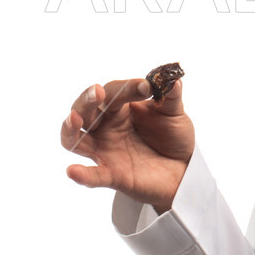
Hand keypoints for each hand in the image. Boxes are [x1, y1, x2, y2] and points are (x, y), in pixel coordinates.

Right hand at [60, 77, 193, 212]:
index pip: (113, 92)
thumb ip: (171, 98)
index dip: (126, 88)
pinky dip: (83, 175)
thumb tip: (173, 79)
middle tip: (97, 91)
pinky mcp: (113, 175)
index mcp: (119, 108)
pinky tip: (73, 171)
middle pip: (84, 111)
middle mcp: (105, 127)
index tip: (147, 87)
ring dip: (70, 129)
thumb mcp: (174, 114)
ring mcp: (106, 151)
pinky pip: (94, 176)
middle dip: (86, 99)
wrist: (183, 169)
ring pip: (74, 140)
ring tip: (74, 119)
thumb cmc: (172, 137)